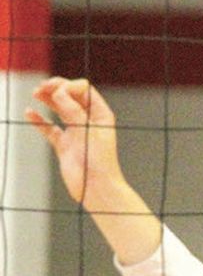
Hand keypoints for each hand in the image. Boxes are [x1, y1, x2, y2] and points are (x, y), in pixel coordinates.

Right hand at [25, 77, 127, 209]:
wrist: (96, 188)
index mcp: (100, 115)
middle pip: (70, 96)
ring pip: (59, 109)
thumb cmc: (99, 162)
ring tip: (36, 94)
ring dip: (47, 99)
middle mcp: (88, 121)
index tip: (58, 92)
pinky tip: (29, 113)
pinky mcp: (64, 144)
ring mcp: (75, 132)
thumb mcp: (87, 131)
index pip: (83, 90)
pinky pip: (49, 128)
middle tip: (41, 88)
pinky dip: (39, 120)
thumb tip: (59, 91)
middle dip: (56, 88)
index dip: (69, 86)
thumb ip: (73, 110)